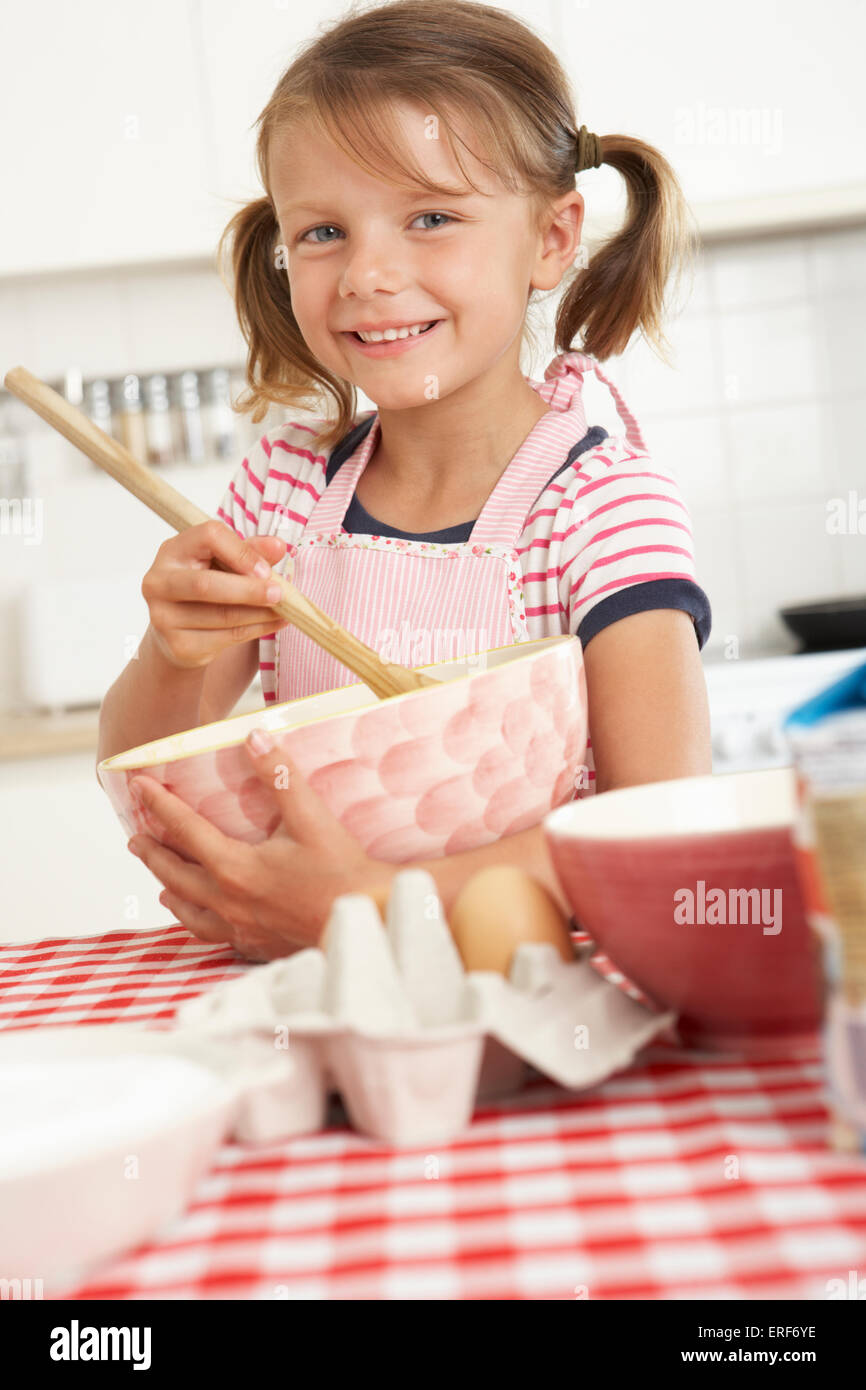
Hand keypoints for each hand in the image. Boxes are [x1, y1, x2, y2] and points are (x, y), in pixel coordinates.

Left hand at [125, 728, 395, 959]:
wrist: (368, 922)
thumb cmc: (343, 870)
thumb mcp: (312, 817)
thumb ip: (280, 775)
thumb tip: (255, 736)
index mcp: (235, 868)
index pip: (184, 830)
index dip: (158, 805)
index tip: (137, 787)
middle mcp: (228, 902)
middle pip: (175, 875)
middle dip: (153, 854)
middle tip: (136, 839)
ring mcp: (241, 929)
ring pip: (190, 913)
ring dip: (171, 892)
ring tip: (162, 886)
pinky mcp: (257, 947)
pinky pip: (215, 936)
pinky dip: (200, 923)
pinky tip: (209, 919)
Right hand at [142, 521, 290, 670]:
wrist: (178, 632)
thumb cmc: (206, 586)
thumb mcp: (225, 562)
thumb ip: (250, 551)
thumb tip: (278, 546)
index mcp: (171, 551)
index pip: (208, 537)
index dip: (241, 552)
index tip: (266, 569)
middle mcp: (159, 582)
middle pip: (206, 585)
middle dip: (249, 590)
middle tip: (280, 594)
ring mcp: (163, 617)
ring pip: (222, 615)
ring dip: (261, 613)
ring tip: (286, 610)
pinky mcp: (178, 645)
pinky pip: (226, 637)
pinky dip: (257, 630)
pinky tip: (274, 623)